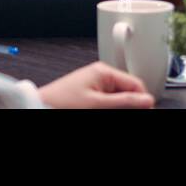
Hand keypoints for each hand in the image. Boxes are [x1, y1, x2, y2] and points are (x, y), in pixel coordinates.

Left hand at [38, 62, 154, 108]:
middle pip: (127, 92)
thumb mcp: (98, 104)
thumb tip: (147, 99)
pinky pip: (107, 102)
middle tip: (131, 113)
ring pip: (118, 99)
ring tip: (112, 111)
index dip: (143, 100)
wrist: (39, 106)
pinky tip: (106, 111)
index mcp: (104, 72)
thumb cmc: (62, 103)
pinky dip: (110, 108)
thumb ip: (124, 101)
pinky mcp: (88, 95)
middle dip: (130, 105)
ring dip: (120, 107)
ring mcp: (94, 86)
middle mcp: (100, 76)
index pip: (135, 84)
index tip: (147, 111)